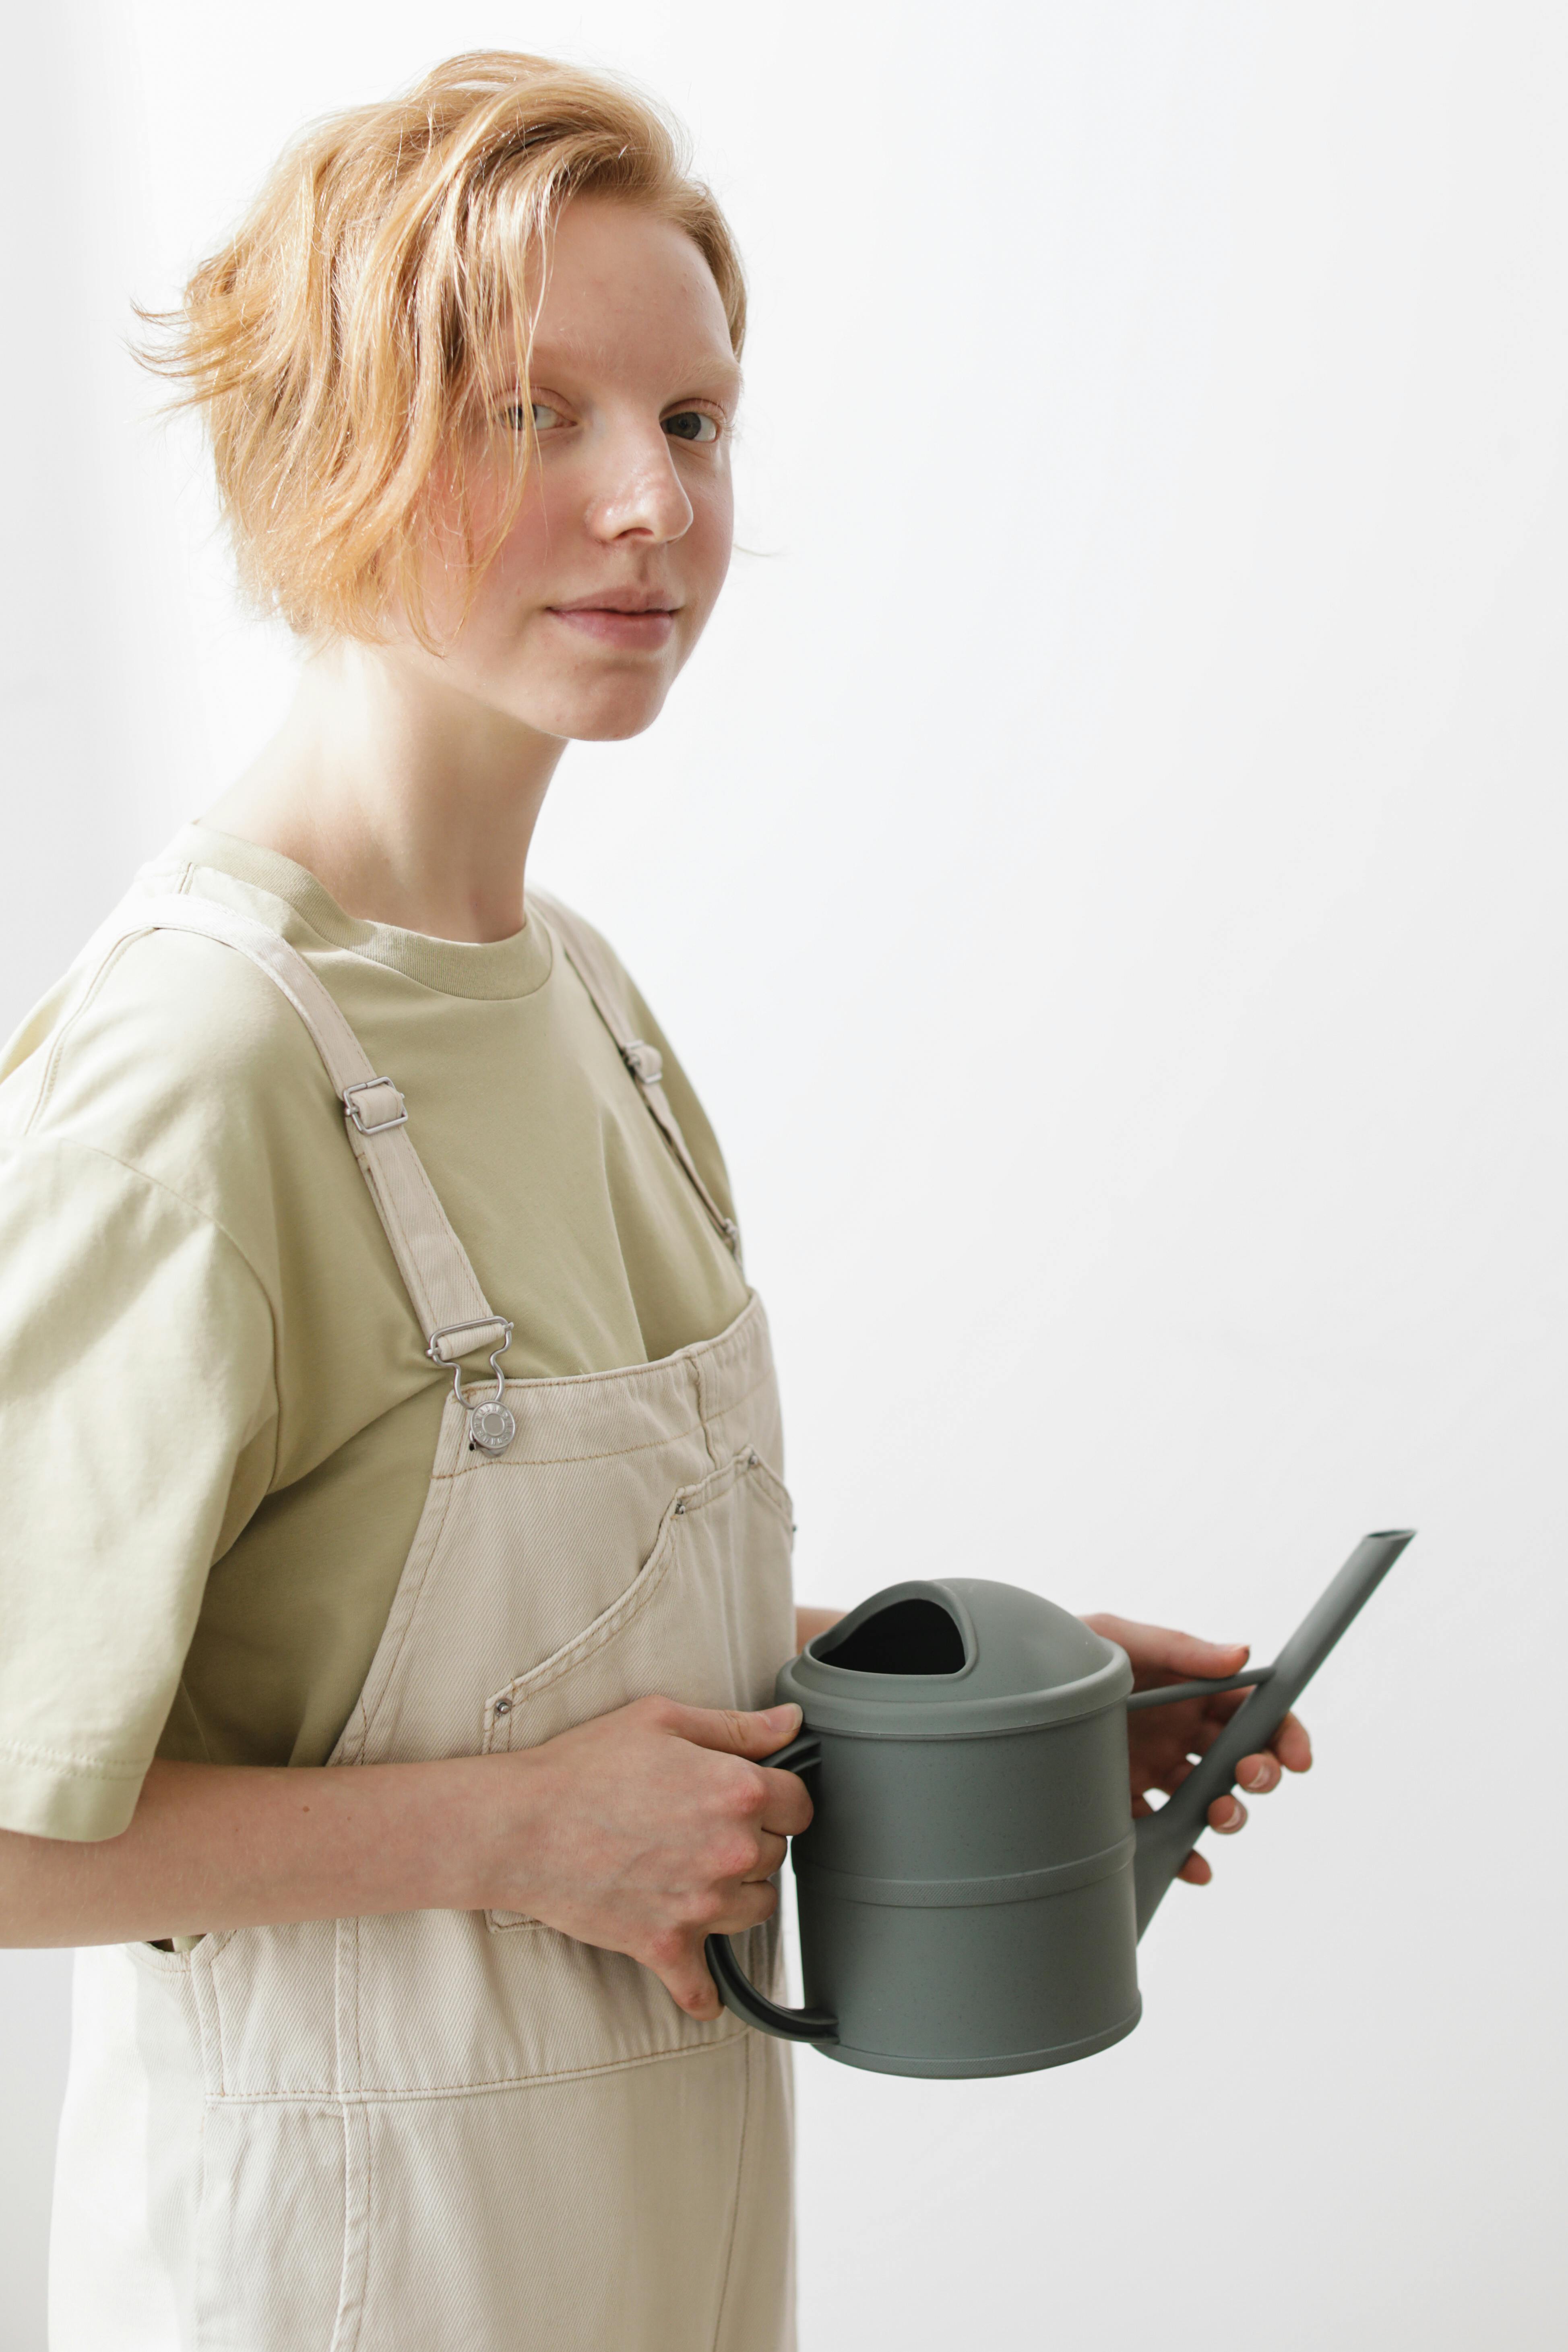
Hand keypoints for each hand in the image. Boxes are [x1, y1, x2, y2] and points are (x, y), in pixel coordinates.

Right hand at [484, 1696, 812, 2018]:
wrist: (521, 1826)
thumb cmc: (584, 1766)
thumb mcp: (661, 1720)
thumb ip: (736, 1726)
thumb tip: (791, 1723)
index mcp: (736, 1791)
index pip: (800, 1805)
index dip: (778, 1796)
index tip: (754, 1797)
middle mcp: (729, 1851)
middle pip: (777, 1855)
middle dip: (751, 1840)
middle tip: (703, 1826)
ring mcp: (700, 1905)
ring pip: (757, 1910)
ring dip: (736, 1895)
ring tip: (696, 1873)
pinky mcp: (665, 1945)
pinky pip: (702, 1990)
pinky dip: (703, 1992)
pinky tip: (701, 1986)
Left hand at [1082, 1615, 1312, 1885]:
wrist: (1006, 1696)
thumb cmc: (1066, 1654)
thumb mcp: (1120, 1639)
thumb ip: (1179, 1648)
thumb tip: (1242, 1653)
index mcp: (1185, 1690)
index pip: (1250, 1710)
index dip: (1283, 1733)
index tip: (1298, 1758)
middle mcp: (1175, 1733)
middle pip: (1239, 1759)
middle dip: (1259, 1773)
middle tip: (1250, 1779)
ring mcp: (1152, 1771)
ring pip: (1210, 1800)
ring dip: (1228, 1813)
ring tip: (1217, 1817)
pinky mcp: (1123, 1805)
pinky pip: (1164, 1836)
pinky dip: (1185, 1856)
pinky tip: (1193, 1865)